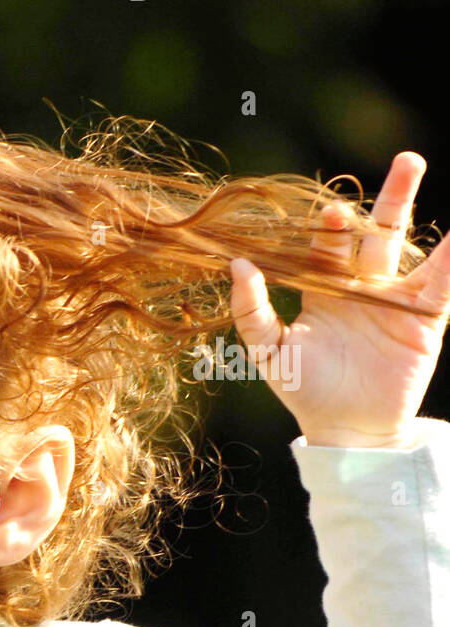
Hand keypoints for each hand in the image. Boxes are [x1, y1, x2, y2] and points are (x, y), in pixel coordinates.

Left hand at [228, 151, 449, 447]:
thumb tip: (237, 265)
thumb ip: (251, 311)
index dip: (330, 227)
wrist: (345, 427)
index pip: (329, 247)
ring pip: (412, 250)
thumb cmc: (304, 389)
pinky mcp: (424, 321)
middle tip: (407, 160)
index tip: (329, 209)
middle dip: (392, 198)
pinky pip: (441, 286)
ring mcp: (395, 301)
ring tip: (431, 176)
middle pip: (378, 234)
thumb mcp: (269, 351)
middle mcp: (362, 288)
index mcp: (325, 291)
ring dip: (423, 217)